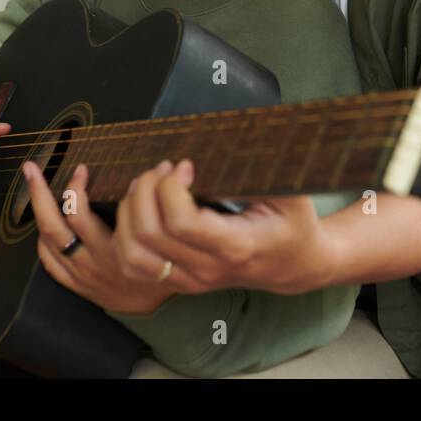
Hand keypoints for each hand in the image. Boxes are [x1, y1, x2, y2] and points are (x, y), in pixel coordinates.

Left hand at [23, 161, 173, 315]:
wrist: (162, 308)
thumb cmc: (167, 267)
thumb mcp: (165, 237)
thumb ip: (155, 207)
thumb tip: (152, 174)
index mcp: (113, 246)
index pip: (80, 212)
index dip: (76, 186)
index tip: (82, 167)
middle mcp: (93, 261)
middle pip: (53, 224)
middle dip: (39, 193)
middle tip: (31, 169)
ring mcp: (82, 275)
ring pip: (48, 242)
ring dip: (38, 213)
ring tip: (35, 189)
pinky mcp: (79, 286)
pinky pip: (51, 265)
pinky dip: (42, 245)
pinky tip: (44, 229)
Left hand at [116, 159, 335, 295]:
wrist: (296, 265)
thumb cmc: (294, 223)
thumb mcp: (291, 190)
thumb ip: (263, 168)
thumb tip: (231, 139)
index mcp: (237, 245)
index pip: (182, 223)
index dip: (171, 188)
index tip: (185, 165)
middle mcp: (209, 268)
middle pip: (149, 235)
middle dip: (146, 191)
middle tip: (164, 169)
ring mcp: (192, 279)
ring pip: (134, 255)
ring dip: (130, 214)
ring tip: (147, 188)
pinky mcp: (180, 281)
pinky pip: (133, 267)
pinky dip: (125, 237)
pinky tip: (139, 210)